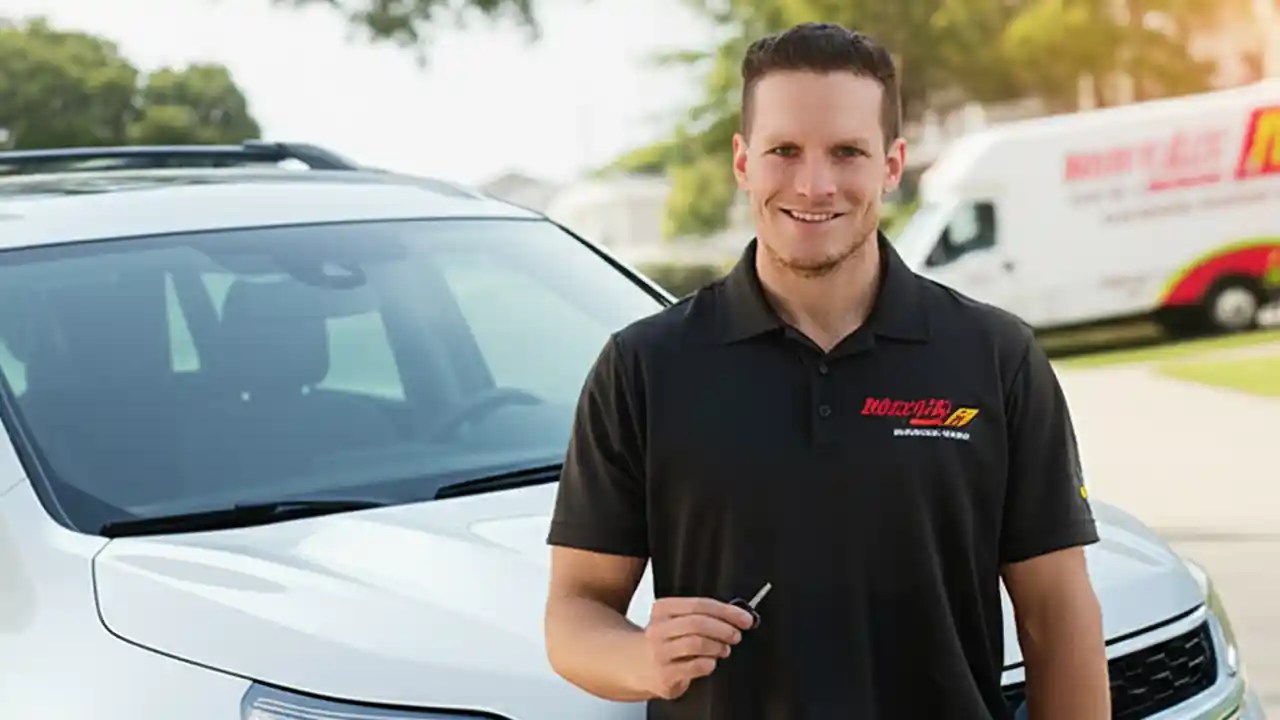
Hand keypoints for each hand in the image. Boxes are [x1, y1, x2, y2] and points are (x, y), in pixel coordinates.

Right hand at [637, 596, 756, 699]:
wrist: (636, 666)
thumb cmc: (665, 642)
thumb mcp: (676, 621)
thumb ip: (702, 616)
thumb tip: (738, 616)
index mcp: (662, 609)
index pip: (699, 604)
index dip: (727, 611)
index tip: (745, 618)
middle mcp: (657, 629)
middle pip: (698, 623)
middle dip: (724, 629)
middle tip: (736, 635)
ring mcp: (659, 653)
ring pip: (696, 644)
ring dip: (718, 646)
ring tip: (724, 649)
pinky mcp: (664, 676)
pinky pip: (695, 666)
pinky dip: (709, 663)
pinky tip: (710, 662)